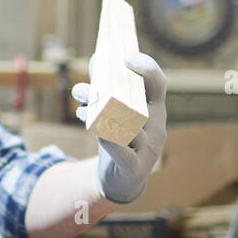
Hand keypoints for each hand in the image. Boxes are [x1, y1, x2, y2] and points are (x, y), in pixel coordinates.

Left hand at [72, 51, 167, 204]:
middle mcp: (157, 127)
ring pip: (127, 125)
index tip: (125, 56)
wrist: (122, 181)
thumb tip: (95, 58)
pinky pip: (121, 150)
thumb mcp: (114, 113)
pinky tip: (90, 126)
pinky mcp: (135, 167)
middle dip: (109, 89)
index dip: (146, 67)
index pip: (158, 84)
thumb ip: (106, 86)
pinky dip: (106, 136)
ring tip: (80, 101)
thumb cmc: (119, 139)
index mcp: (155, 110)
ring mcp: (148, 149)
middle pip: (137, 102)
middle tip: (84, 86)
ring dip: (98, 110)